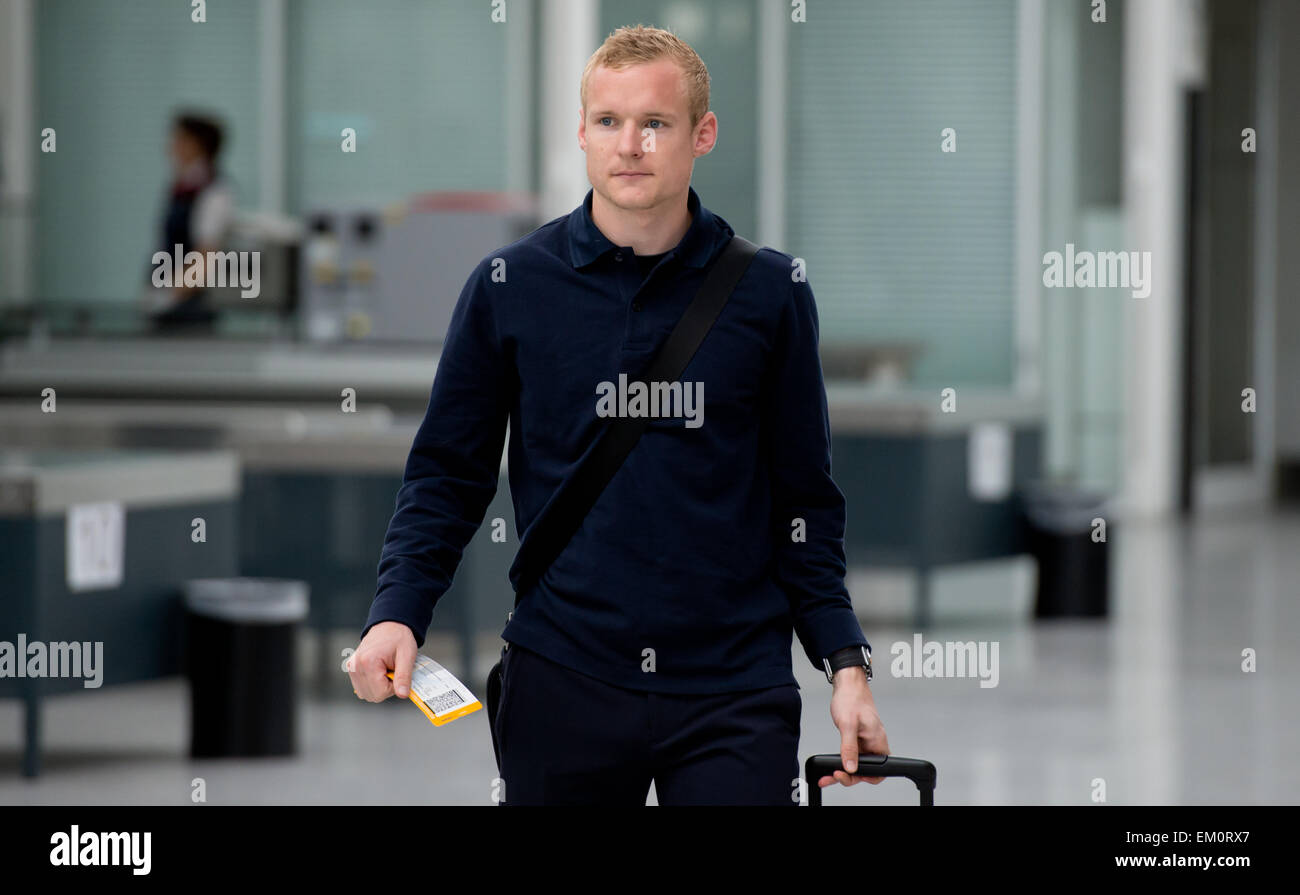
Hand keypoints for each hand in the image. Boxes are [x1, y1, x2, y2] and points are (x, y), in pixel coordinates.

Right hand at [348, 621, 416, 701]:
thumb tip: (403, 695)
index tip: (397, 674)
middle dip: (386, 688)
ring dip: (378, 687)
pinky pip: (361, 687)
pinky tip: (378, 671)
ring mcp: (352, 667)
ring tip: (385, 670)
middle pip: (372, 696)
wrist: (390, 625)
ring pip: (366, 694)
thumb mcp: (407, 656)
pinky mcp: (351, 668)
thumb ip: (404, 677)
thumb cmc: (399, 637)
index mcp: (368, 662)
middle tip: (392, 671)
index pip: (380, 693)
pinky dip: (372, 684)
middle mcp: (356, 666)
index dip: (393, 687)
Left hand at [819, 666, 889, 787]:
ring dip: (842, 771)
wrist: (847, 684)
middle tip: (832, 776)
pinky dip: (840, 762)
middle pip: (865, 770)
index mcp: (878, 741)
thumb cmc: (851, 698)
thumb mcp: (848, 725)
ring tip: (827, 776)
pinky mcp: (856, 739)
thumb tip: (850, 767)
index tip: (849, 776)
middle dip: (848, 777)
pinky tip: (831, 765)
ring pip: (856, 764)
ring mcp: (865, 742)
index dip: (864, 778)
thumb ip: (849, 748)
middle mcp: (874, 744)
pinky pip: (850, 755)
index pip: (878, 771)